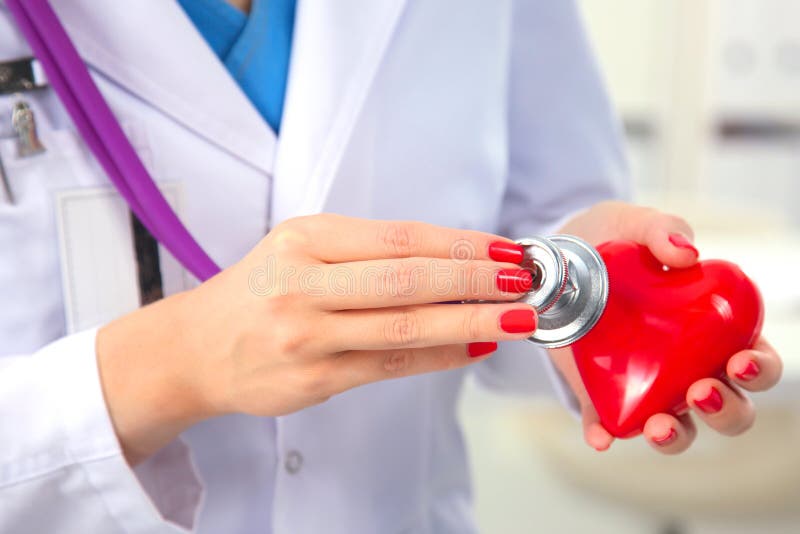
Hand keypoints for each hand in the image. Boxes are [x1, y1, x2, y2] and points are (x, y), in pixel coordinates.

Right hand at [97, 214, 539, 462]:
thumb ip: (368, 253)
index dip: (461, 244)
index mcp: (305, 239)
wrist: (196, 348)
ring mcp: (308, 335)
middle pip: (408, 279)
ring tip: (515, 318)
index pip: (401, 238)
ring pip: (405, 326)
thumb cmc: (258, 291)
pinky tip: (472, 348)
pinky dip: (438, 356)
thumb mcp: (300, 250)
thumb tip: (452, 260)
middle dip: (475, 280)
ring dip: (470, 321)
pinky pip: (391, 364)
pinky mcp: (314, 378)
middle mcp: (304, 283)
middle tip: (524, 280)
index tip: (506, 249)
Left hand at [549, 201, 782, 453]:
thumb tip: (685, 254)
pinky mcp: (602, 393)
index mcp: (713, 329)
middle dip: (725, 410)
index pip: (755, 359)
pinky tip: (600, 435)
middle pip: (729, 407)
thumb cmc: (612, 241)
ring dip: (675, 435)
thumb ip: (663, 230)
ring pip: (678, 428)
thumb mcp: (634, 224)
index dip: (760, 369)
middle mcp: (687, 366)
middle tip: (700, 391)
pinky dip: (607, 433)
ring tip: (659, 424)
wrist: (554, 256)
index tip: (740, 361)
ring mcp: (647, 385)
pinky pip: (609, 424)